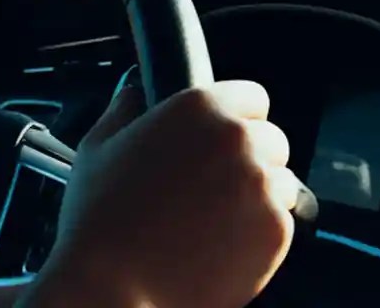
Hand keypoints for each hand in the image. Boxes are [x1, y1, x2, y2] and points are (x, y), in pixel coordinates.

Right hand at [23, 80, 299, 307]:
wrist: (114, 289)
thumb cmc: (98, 221)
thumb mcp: (97, 148)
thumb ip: (124, 109)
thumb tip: (134, 91)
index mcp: (200, 107)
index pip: (252, 96)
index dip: (236, 118)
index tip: (220, 138)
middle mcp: (239, 140)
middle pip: (271, 139)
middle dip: (250, 158)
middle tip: (211, 186)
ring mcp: (263, 186)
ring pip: (280, 181)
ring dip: (258, 195)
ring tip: (213, 220)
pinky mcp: (277, 232)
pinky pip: (282, 223)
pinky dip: (259, 233)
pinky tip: (219, 243)